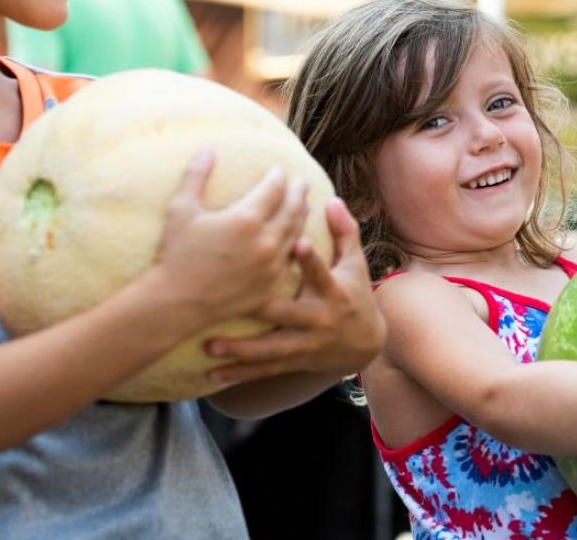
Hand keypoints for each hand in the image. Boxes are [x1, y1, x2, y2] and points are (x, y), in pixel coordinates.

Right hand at [155, 149, 308, 325]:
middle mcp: (266, 241)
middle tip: (302, 182)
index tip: (279, 169)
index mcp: (246, 219)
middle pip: (292, 210)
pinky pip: (291, 261)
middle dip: (298, 193)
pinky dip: (296, 245)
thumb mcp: (181, 208)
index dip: (278, 176)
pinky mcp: (271, 285)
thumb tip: (208, 147)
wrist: (177, 302)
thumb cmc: (176, 253)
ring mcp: (272, 266)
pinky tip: (296, 240)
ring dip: (301, 217)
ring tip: (303, 205)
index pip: (273, 189)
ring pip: (296, 235)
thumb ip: (196, 175)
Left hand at [204, 198, 385, 384]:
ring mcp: (306, 344)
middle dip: (260, 310)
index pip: (321, 272)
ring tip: (210, 347)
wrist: (366, 345)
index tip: (296, 242)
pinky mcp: (295, 361)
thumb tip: (331, 199)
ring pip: (271, 349)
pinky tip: (213, 376)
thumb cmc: (355, 293)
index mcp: (333, 292)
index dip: (311, 259)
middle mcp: (320, 320)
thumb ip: (344, 232)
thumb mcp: (356, 264)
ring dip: (240, 350)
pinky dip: (240, 374)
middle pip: (287, 314)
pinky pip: (265, 370)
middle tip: (231, 302)